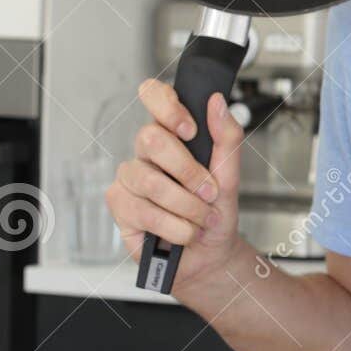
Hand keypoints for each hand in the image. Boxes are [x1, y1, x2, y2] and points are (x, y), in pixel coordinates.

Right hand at [106, 79, 246, 288]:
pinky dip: (176, 226)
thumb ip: (227, 138)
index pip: (153, 96)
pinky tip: (185, 232)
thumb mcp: (231, 175)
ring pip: (151, 181)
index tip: (190, 129)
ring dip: (187, 206)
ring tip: (203, 219)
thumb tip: (217, 102)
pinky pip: (145, 212)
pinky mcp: (119, 205)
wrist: (210, 255)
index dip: (166, 105)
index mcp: (172, 135)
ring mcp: (129, 178)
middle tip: (210, 193)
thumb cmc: (216, 212)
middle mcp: (146, 153)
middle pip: (151, 139)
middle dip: (189, 171)